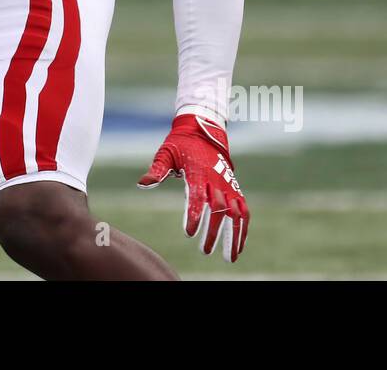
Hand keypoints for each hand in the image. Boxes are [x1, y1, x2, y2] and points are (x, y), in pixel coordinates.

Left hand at [138, 113, 248, 262]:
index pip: (197, 197)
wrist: (203, 130)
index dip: (194, 215)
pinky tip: (238, 244)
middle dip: (213, 232)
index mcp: (198, 172)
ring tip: (230, 256)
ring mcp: (228, 185)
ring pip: (236, 213)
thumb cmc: (181, 144)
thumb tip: (143, 183)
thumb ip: (157, 170)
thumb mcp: (166, 153)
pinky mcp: (235, 188)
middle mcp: (216, 180)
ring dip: (235, 235)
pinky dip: (243, 227)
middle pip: (219, 209)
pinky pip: (243, 210)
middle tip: (205, 250)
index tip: (189, 232)